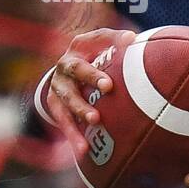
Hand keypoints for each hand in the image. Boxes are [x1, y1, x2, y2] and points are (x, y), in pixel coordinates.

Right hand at [43, 28, 136, 156]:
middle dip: (91, 76)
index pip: (98, 37)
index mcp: (81, 46)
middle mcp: (66, 64)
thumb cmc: (92, 59)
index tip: (129, 42)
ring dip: (80, 108)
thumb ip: (117, 42)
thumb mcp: (102, 46)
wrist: (62, 73)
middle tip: (108, 86)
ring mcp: (58, 85)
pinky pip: (63, 121)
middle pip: (76, 69)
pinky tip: (82, 150)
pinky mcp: (54, 104)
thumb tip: (134, 38)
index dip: (112, 38)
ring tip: (94, 120)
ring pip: (67, 97)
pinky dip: (72, 135)